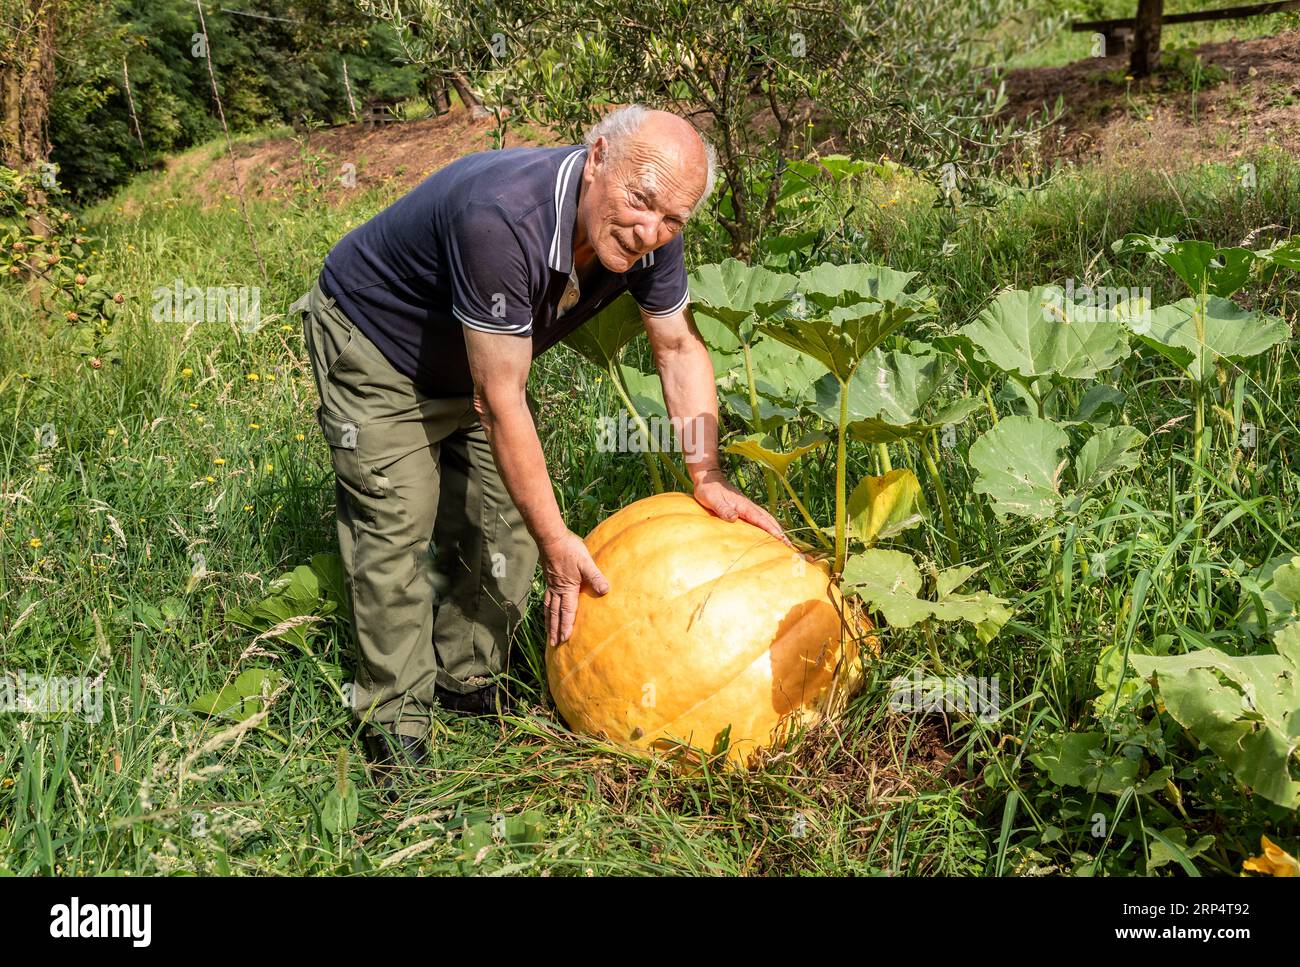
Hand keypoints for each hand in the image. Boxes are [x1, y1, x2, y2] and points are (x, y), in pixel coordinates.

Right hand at [539, 530, 609, 646]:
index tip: (564, 639)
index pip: (567, 611)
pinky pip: (546, 599)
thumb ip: (595, 576)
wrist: (551, 538)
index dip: (566, 625)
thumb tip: (605, 591)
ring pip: (549, 607)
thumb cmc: (570, 549)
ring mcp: (551, 584)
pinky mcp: (549, 579)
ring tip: (549, 632)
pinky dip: (546, 609)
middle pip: (555, 613)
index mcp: (567, 588)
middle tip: (553, 644)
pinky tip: (548, 610)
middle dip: (555, 629)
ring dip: (549, 621)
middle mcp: (557, 589)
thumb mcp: (586, 562)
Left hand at [692, 469, 790, 545]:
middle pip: (769, 520)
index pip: (761, 520)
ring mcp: (748, 507)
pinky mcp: (745, 508)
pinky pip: (760, 518)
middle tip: (790, 546)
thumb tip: (734, 518)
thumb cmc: (709, 489)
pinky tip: (769, 533)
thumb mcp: (713, 500)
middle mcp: (749, 506)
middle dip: (780, 532)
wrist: (708, 478)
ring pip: (766, 519)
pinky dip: (768, 526)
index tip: (783, 540)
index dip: (773, 531)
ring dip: (776, 529)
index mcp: (744, 506)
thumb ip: (723, 509)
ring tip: (784, 542)